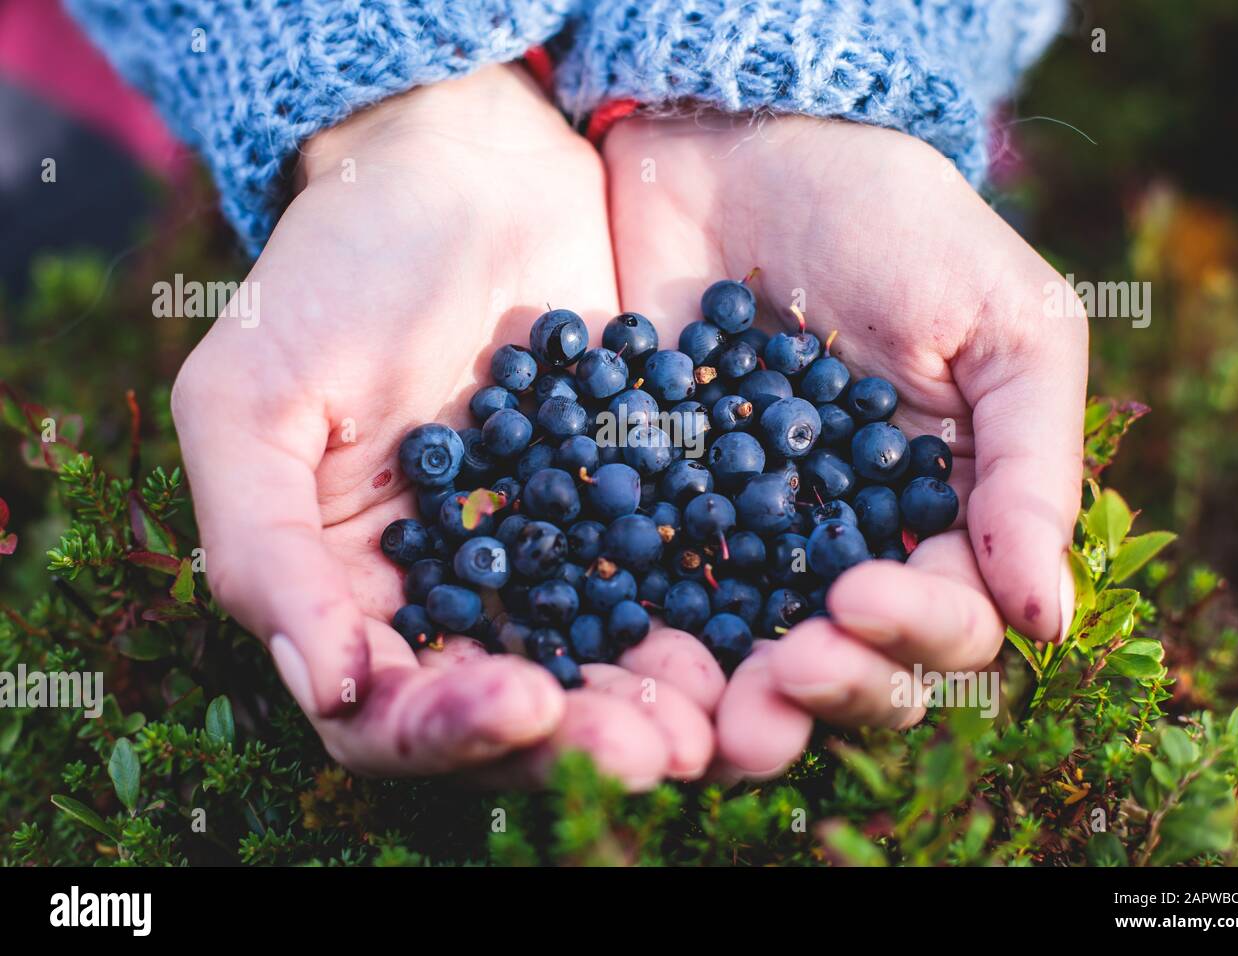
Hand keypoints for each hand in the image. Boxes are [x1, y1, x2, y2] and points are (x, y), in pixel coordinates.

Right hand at [171, 66, 713, 787]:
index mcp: (348, 592)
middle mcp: (450, 595)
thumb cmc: (333, 272)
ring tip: (710, 716)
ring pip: (597, 666)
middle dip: (578, 740)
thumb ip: (264, 550)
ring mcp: (545, 555)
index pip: (387, 710)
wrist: (464, 167)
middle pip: (509, 712)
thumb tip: (331, 693)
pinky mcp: (624, 506)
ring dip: (651, 704)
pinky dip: (700, 620)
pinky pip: (662, 583)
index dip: (449, 730)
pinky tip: (745, 635)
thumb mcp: (251, 400)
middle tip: (656, 750)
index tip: (524, 701)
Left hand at [603, 115, 1087, 777]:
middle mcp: (851, 546)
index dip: (913, 630)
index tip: (854, 596)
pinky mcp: (656, 510)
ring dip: (738, 702)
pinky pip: (655, 594)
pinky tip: (623, 658)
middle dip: (828, 689)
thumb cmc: (897, 224)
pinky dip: (646, 639)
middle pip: (855, 665)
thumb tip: (1050, 624)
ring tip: (712, 719)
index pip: (950, 618)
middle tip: (778, 682)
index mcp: (947, 515)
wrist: (741, 145)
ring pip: (754, 658)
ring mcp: (748, 537)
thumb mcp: (1003, 326)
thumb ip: (1029, 468)